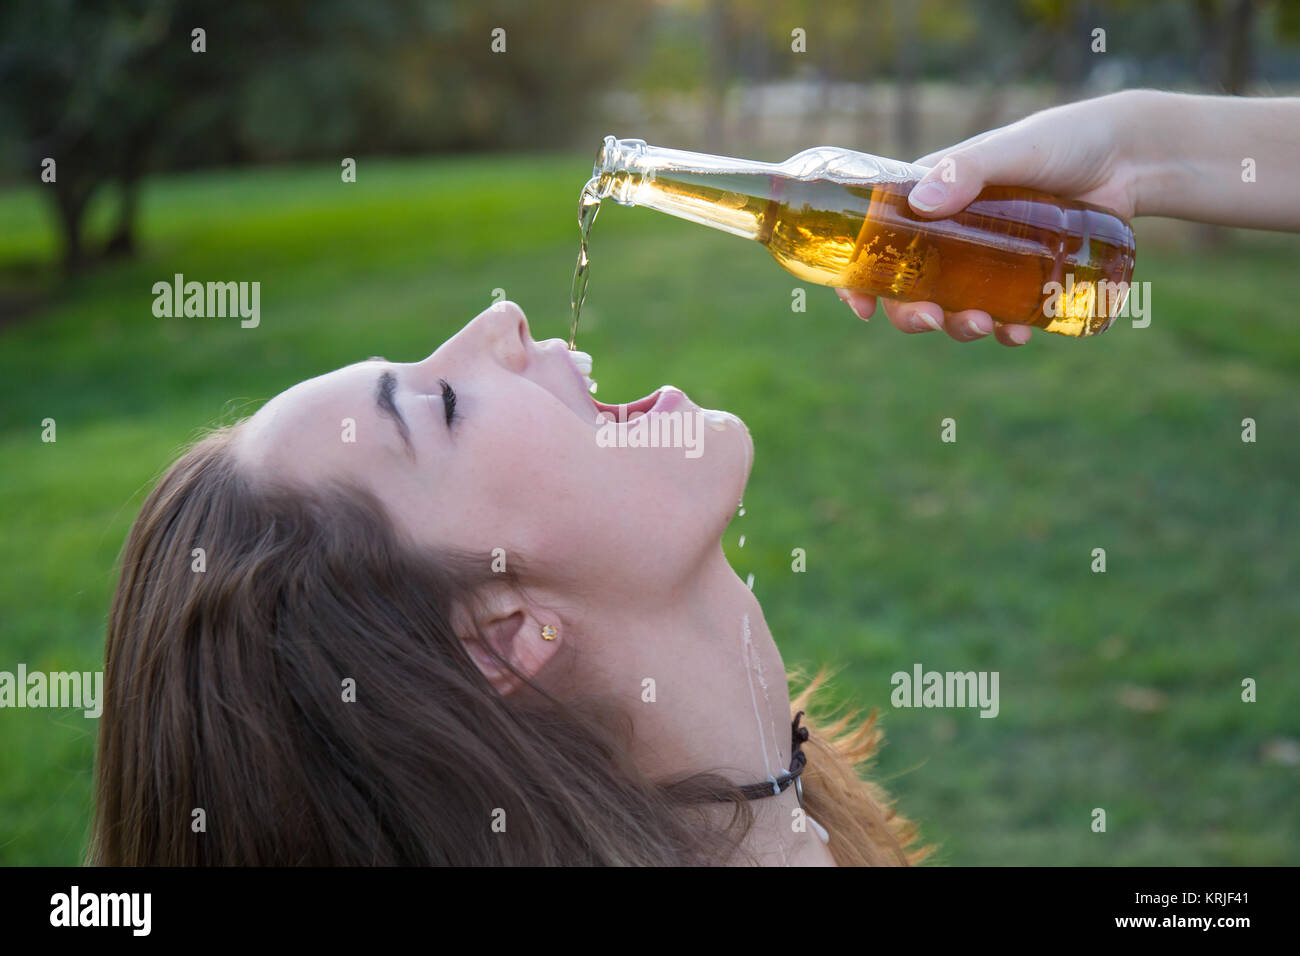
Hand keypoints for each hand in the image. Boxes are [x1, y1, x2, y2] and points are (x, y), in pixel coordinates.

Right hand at [836, 90, 1142, 346]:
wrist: (1128, 158)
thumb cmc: (1061, 141)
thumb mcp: (1011, 150)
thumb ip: (967, 169)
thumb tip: (920, 205)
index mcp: (929, 199)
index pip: (877, 241)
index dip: (858, 278)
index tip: (861, 305)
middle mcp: (950, 234)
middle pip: (909, 288)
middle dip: (911, 315)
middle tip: (930, 322)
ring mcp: (985, 261)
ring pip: (953, 308)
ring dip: (958, 328)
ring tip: (986, 327)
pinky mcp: (1022, 279)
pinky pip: (1002, 317)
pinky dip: (1004, 332)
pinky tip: (1020, 334)